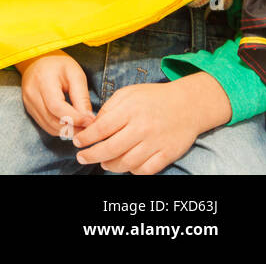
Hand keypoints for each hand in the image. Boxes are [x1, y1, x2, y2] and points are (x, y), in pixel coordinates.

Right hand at [18, 51, 94, 139]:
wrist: (39, 61)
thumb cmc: (60, 66)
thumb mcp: (76, 75)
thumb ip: (82, 97)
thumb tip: (89, 120)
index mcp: (43, 80)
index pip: (57, 107)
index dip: (75, 118)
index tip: (91, 121)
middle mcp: (31, 93)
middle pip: (52, 120)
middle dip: (74, 127)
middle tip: (90, 126)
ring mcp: (28, 103)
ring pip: (49, 127)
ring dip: (68, 131)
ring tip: (83, 126)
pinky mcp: (29, 110)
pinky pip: (46, 126)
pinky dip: (60, 129)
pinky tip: (71, 124)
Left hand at [73, 74, 231, 173]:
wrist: (188, 104)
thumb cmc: (153, 97)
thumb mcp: (127, 94)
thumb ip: (109, 109)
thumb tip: (92, 125)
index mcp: (129, 110)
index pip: (102, 128)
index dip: (87, 138)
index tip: (77, 142)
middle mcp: (142, 128)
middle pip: (111, 149)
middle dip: (92, 156)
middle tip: (82, 158)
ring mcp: (156, 142)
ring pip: (127, 163)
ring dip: (111, 166)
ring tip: (103, 163)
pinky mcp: (168, 153)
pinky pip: (147, 170)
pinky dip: (134, 171)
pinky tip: (127, 166)